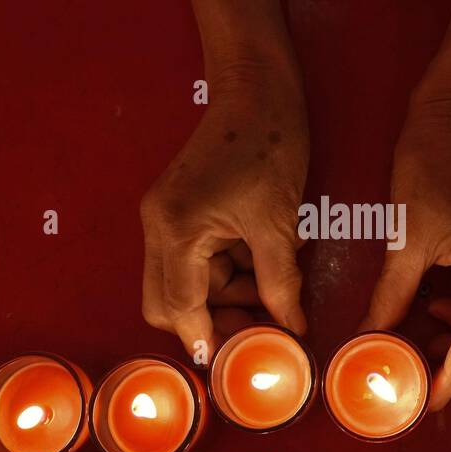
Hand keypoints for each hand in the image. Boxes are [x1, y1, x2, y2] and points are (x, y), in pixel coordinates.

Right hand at [140, 58, 307, 357]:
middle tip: (260, 328)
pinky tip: (265, 261)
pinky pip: (198, 258)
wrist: (257, 88)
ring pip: (187, 283)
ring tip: (276, 288)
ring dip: (227, 295)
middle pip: (168, 302)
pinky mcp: (180, 209)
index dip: (208, 339)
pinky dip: (229, 269)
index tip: (236, 363)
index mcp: (175, 230)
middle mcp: (159, 227)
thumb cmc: (270, 146)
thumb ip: (280, 282)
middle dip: (212, 320)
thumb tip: (291, 330)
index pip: (179, 308)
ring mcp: (166, 217)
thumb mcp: (280, 223)